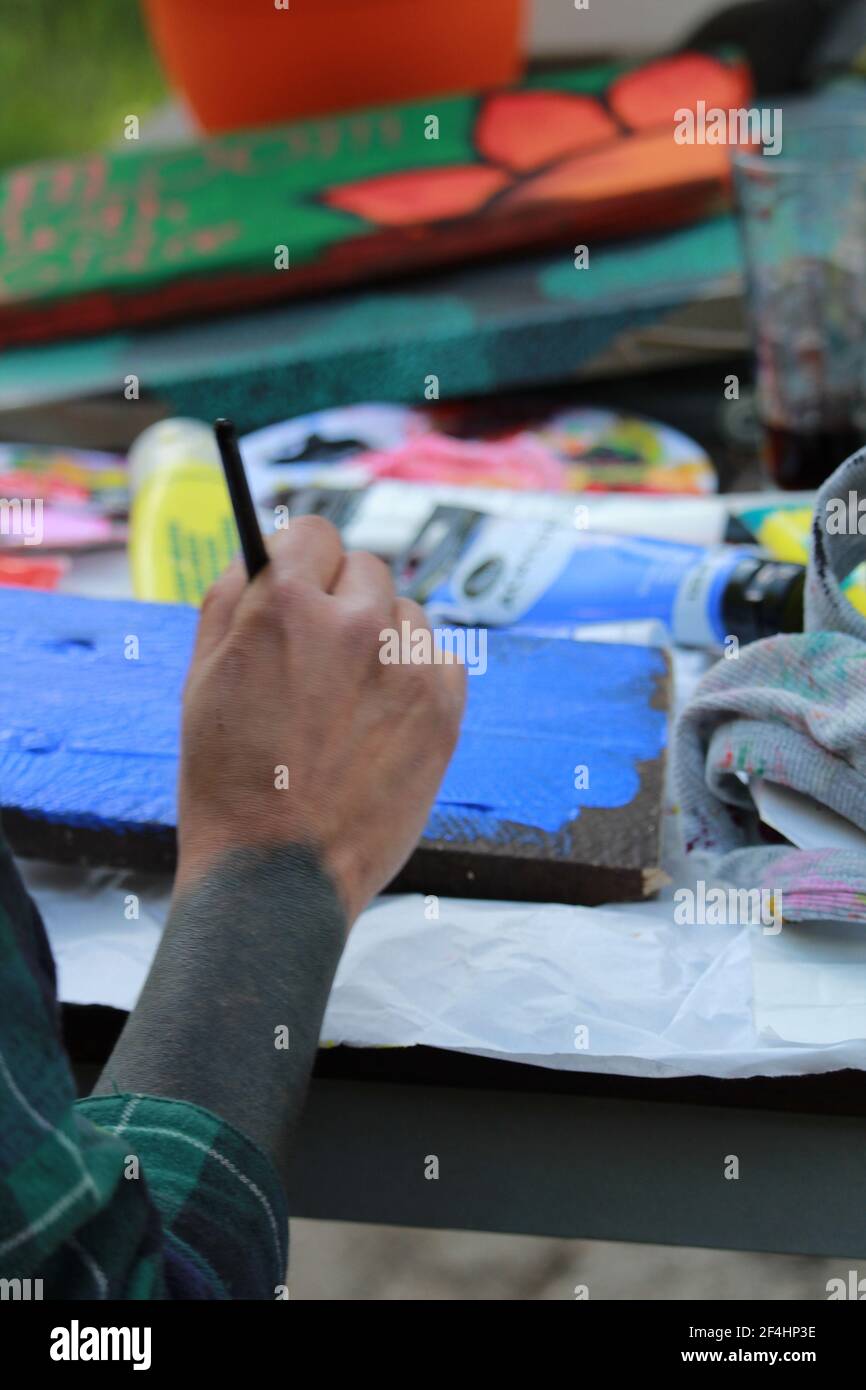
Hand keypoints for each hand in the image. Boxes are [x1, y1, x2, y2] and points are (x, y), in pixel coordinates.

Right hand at [175, 517, 465, 925]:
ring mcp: (408, 665)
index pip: (312, 532)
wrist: (279, 874)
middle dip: (341, 598)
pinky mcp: (445, 707)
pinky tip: (380, 722)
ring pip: (407, 615)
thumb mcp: (199, 679)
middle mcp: (356, 622)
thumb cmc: (227, 781)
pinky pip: (438, 660)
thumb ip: (227, 602)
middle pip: (365, 568)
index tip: (300, 581)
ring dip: (382, 638)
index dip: (301, 558)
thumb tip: (256, 559)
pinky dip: (415, 678)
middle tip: (319, 653)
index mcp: (286, 605)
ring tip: (348, 700)